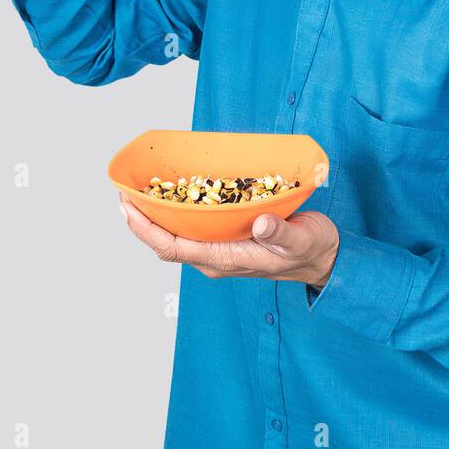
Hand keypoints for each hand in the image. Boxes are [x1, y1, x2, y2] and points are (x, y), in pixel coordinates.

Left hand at [118, 193, 339, 289]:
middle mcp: (215, 257)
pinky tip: (172, 192)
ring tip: (140, 189)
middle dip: (141, 219)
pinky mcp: (227, 240)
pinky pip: (192, 229)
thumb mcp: (301, 239)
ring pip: (176, 235)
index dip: (144, 229)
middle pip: (165, 242)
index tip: (126, 207)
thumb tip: (261, 225)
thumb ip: (280, 233)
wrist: (324, 258)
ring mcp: (219, 250)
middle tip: (124, 191)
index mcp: (224, 259)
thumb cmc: (312, 250)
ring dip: (156, 216)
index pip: (171, 248)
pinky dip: (176, 211)